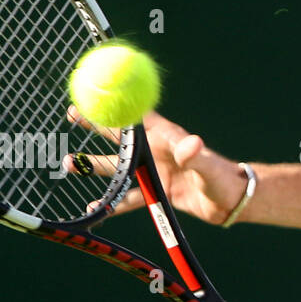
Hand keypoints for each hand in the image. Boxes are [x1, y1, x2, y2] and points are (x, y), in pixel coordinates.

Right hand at [64, 108, 247, 224]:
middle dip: (95, 123)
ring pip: (117, 167)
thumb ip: (196, 156)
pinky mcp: (155, 191)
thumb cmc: (224, 177)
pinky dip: (111, 204)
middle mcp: (155, 152)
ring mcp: (153, 171)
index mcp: (166, 138)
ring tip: (69, 163)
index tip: (94, 92)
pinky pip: (127, 198)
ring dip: (93, 165)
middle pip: (120, 136)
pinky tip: (93, 209)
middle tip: (71, 114)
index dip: (115, 103)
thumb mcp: (208, 165)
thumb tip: (190, 145)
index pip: (136, 116)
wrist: (231, 201)